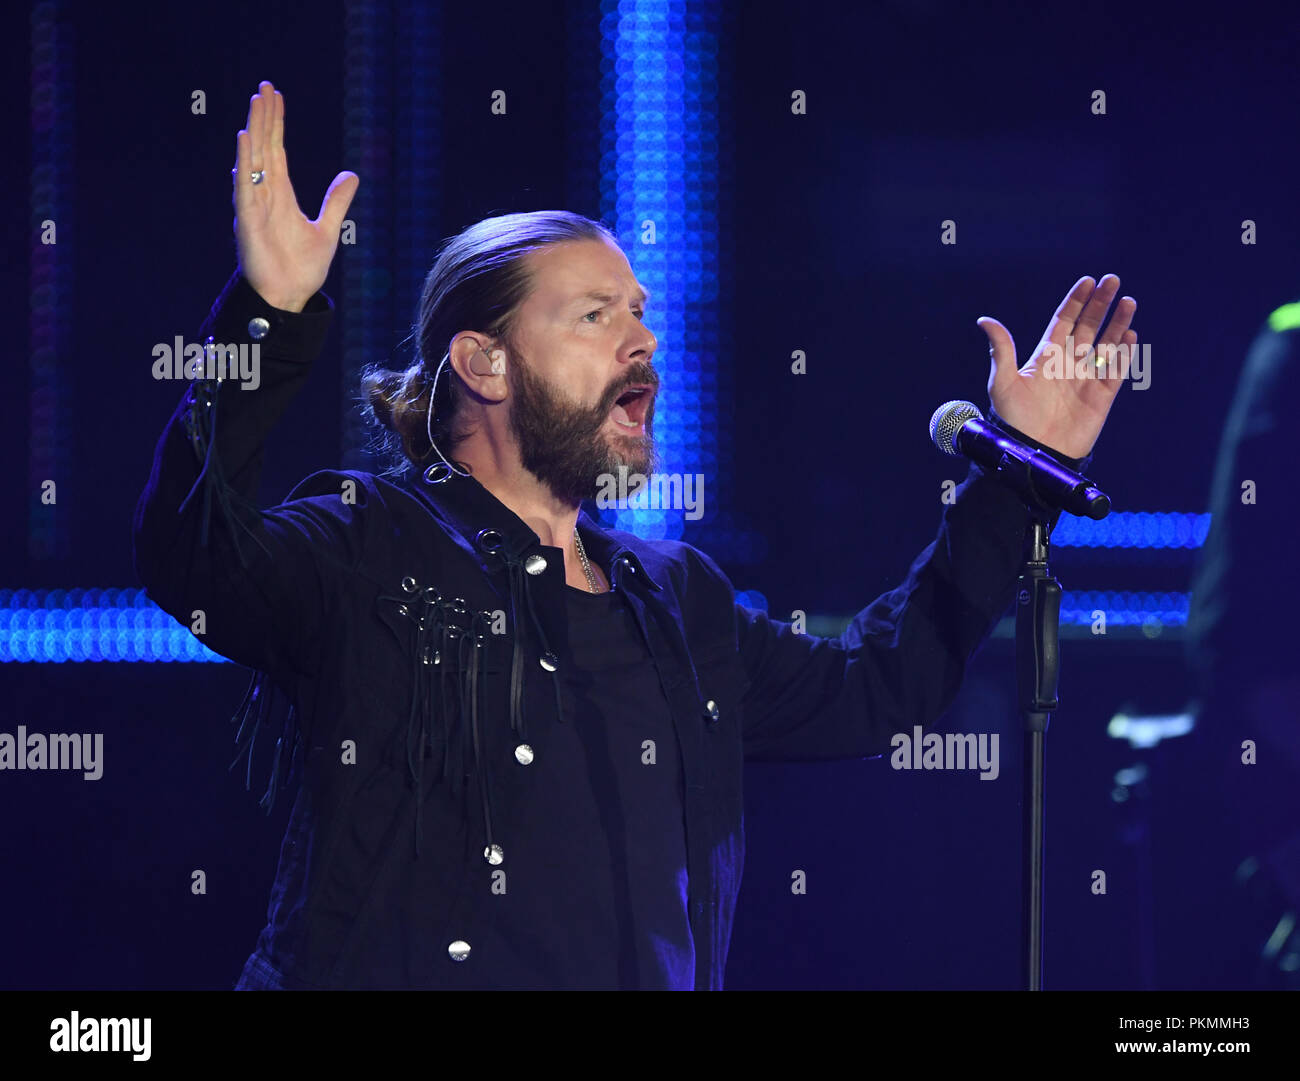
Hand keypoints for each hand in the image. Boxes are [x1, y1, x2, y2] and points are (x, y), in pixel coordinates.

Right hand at [232, 80, 358, 311]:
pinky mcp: (247, 220)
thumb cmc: (301, 268)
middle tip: (265, 87)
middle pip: (264, 147)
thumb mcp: (327, 228)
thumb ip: (336, 201)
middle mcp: (264, 194)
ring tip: (256, 102)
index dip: (276, 123)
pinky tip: (245, 139)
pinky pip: (244, 187)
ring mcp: (254, 205)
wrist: (289, 297)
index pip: (276, 149)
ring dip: (254, 130)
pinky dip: (244, 163)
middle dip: (264, 117)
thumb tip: (351, 174)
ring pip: (252, 159)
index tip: (275, 97)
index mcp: (280, 194)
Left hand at [977, 275, 1136, 458]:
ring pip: (1106, 344)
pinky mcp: (1101, 397)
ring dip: (1117, 323)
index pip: (1064, 321)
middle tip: (1113, 280)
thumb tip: (984, 320)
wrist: (1033, 452)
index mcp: (1046, 357)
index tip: (1088, 281)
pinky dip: (1123, 354)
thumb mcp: (1002, 382)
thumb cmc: (1013, 419)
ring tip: (1128, 301)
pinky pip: (1116, 370)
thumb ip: (1001, 350)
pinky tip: (1129, 336)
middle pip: (1088, 327)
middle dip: (1100, 304)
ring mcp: (1086, 379)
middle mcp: (1068, 364)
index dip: (1076, 301)